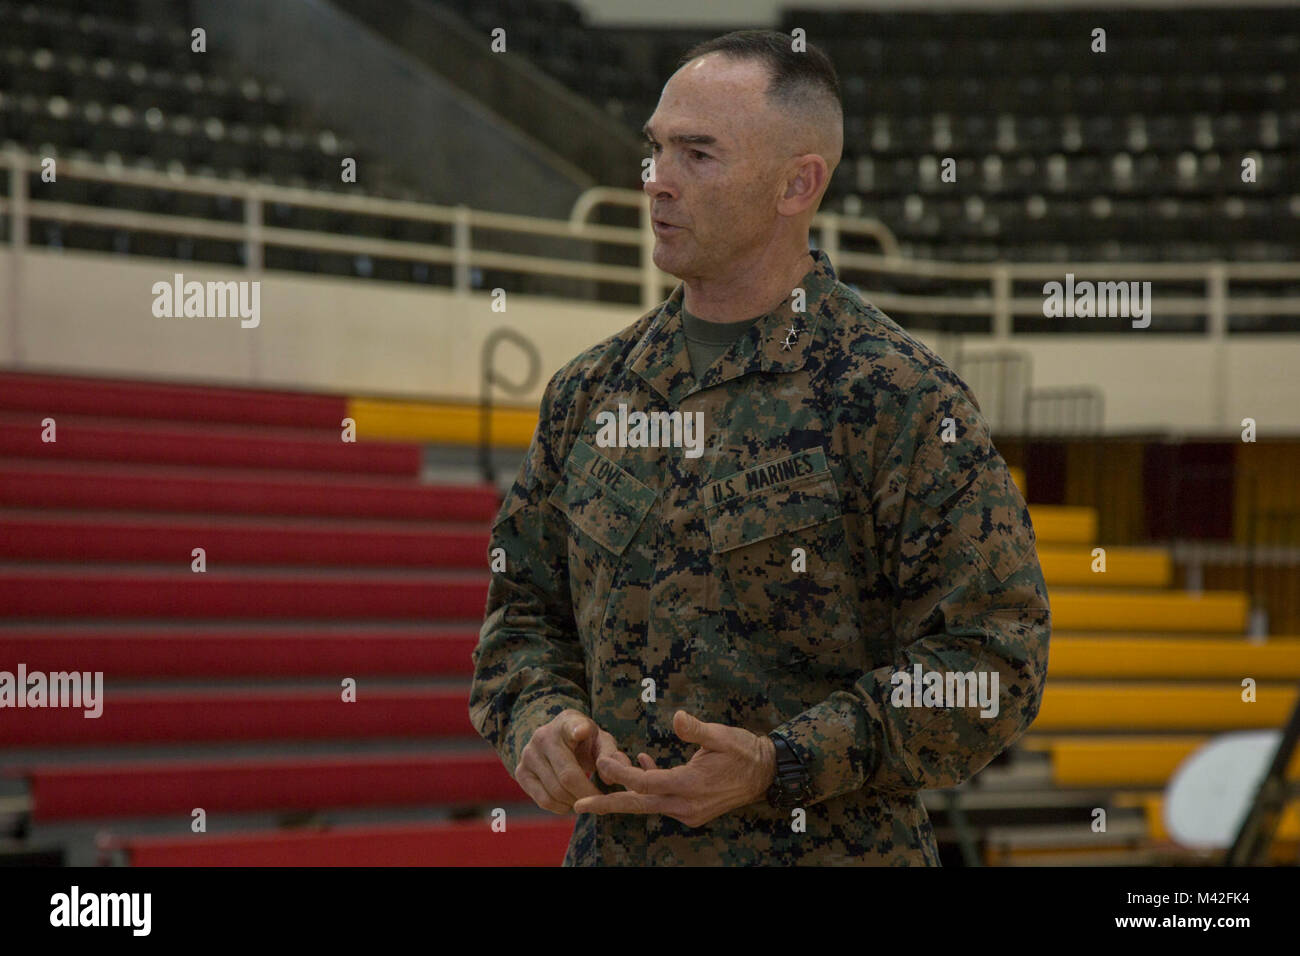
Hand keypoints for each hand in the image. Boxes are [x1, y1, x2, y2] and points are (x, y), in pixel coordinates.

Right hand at [515, 709, 632, 813]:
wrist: (556, 743)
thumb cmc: (585, 743)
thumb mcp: (601, 742)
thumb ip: (611, 757)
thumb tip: (609, 779)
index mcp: (568, 722)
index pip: (572, 725)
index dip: (577, 729)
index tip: (582, 731)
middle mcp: (543, 736)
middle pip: (568, 776)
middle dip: (588, 794)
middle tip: (602, 802)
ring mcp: (528, 754)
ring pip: (556, 792)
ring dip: (576, 803)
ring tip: (587, 801)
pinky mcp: (520, 772)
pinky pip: (543, 800)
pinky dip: (561, 807)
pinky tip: (571, 802)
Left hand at [573, 710, 776, 827]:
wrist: (767, 773)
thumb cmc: (744, 751)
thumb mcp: (722, 735)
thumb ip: (696, 729)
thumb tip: (677, 717)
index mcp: (690, 785)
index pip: (646, 783)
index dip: (622, 775)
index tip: (603, 764)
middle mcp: (686, 805)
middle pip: (639, 804)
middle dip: (608, 804)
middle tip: (579, 806)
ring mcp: (690, 811)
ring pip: (649, 803)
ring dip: (627, 792)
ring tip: (603, 780)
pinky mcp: (692, 810)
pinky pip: (662, 800)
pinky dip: (648, 785)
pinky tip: (641, 763)